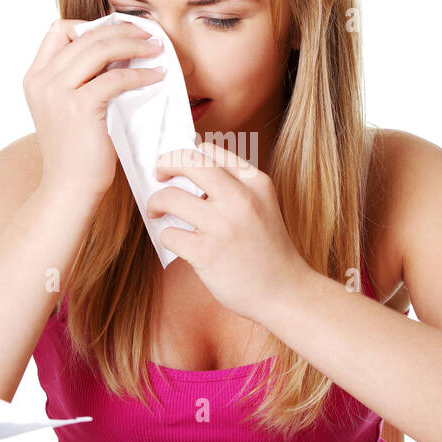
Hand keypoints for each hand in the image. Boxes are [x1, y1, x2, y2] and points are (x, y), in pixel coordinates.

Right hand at [23, 17, 164, 202]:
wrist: (70, 188)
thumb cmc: (76, 151)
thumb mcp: (66, 108)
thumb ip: (78, 79)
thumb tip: (115, 51)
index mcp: (35, 77)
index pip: (58, 30)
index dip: (90, 25)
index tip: (118, 32)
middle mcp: (42, 80)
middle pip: (84, 35)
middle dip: (121, 29)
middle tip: (147, 34)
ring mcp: (58, 92)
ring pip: (100, 48)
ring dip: (133, 44)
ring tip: (155, 50)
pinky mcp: (80, 106)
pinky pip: (116, 77)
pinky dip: (140, 73)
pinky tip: (156, 76)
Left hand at [148, 139, 312, 321]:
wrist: (284, 291)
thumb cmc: (268, 250)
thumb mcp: (263, 205)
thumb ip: (235, 186)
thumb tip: (186, 173)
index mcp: (256, 182)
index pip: (210, 150)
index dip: (185, 153)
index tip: (175, 162)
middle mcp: (240, 198)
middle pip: (188, 162)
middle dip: (165, 163)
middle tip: (158, 174)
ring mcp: (223, 225)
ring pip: (170, 197)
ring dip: (157, 203)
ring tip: (158, 212)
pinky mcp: (207, 253)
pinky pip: (169, 234)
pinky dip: (167, 236)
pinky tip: (178, 242)